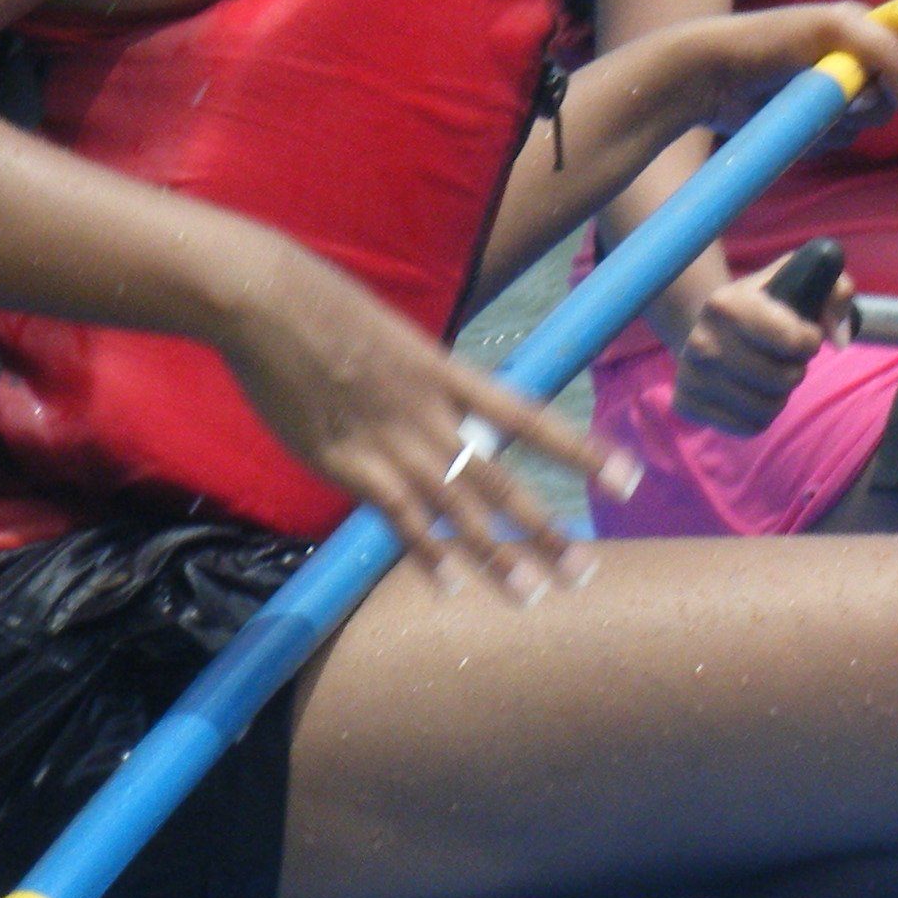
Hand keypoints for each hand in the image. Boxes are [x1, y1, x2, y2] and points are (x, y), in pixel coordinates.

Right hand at [217, 234, 627, 599]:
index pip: (532, 420)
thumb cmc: (325, 310)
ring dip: (495, 557)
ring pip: (458, 510)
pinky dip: (426, 553)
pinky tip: (451, 586)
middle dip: (545, 531)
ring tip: (531, 596)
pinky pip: (398, 516)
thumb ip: (422, 382)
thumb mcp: (394, 340)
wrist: (270, 301)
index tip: (627, 480)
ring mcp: (392, 440)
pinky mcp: (347, 462)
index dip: (581, 452)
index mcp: (449, 375)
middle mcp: (432, 413)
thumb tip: (438, 407)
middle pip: (501, 482)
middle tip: (585, 572)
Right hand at [672, 256, 850, 434]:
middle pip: (785, 380)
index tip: (804, 333)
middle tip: (783, 356)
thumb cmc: (766, 305)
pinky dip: (760, 414)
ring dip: (780, 394)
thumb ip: (836, 292)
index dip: (810, 341)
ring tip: (767, 372)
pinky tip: (750, 390)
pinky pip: (750, 426)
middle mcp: (701, 340)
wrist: (710, 326)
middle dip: (796, 369)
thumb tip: (839, 339)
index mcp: (726, 303)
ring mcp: (690, 375)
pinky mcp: (686, 404)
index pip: (793, 342)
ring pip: (769, 407)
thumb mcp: (802, 281)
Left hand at [683, 0, 897, 137]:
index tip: (887, 89)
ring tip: (810, 104)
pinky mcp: (815, 123)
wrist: (714, 75)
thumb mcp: (835, 29)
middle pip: (896, 97)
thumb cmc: (771, 41)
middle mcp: (855, 61)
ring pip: (868, 125)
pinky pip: (840, 141)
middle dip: (871, 102)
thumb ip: (887, 55)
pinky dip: (822, 137)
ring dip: (842, 122)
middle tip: (844, 99)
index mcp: (864, 28)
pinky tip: (798, 123)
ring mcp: (835, 95)